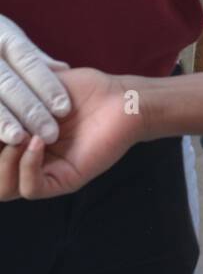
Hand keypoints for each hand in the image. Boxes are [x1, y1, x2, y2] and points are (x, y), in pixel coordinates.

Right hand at [0, 14, 69, 144]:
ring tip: (19, 139)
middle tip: (50, 133)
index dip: (46, 85)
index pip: (28, 62)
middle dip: (29, 109)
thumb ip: (34, 56)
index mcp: (3, 37)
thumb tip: (63, 69)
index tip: (64, 109)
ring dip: (3, 120)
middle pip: (8, 84)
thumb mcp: (10, 36)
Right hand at [0, 68, 137, 200]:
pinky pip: (31, 188)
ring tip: (18, 135)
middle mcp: (23, 159)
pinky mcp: (62, 180)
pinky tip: (36, 141)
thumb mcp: (32, 84)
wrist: (119, 98)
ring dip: (3, 162)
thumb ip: (7, 95)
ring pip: (4, 189)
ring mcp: (42, 172)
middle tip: (1, 128)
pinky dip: (27, 165)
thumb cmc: (79, 89)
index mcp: (14, 140)